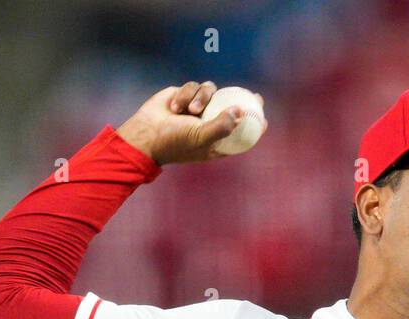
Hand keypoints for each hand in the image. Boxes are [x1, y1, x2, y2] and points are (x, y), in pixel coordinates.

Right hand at [116, 81, 264, 165]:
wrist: (144, 134)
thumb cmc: (174, 142)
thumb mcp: (200, 137)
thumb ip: (222, 125)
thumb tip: (240, 111)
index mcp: (215, 140)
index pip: (238, 132)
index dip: (253, 125)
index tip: (264, 118)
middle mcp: (207, 123)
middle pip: (231, 106)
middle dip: (243, 100)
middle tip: (254, 95)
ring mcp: (195, 108)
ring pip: (210, 91)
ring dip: (200, 98)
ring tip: (188, 111)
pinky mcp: (183, 96)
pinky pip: (192, 86)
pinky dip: (184, 95)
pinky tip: (174, 107)